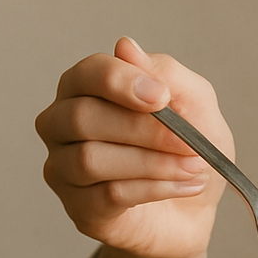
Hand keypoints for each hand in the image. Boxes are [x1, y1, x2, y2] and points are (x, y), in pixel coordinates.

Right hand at [34, 37, 231, 257]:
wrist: (194, 211)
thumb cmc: (186, 150)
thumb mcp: (195, 105)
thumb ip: (166, 74)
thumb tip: (125, 46)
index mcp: (85, 89)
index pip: (86, 74)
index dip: (120, 81)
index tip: (163, 97)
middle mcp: (62, 125)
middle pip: (82, 117)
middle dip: (144, 129)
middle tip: (190, 143)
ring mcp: (64, 169)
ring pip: (91, 160)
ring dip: (153, 163)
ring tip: (195, 167)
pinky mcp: (80, 209)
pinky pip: (109, 194)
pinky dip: (156, 188)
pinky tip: (187, 185)